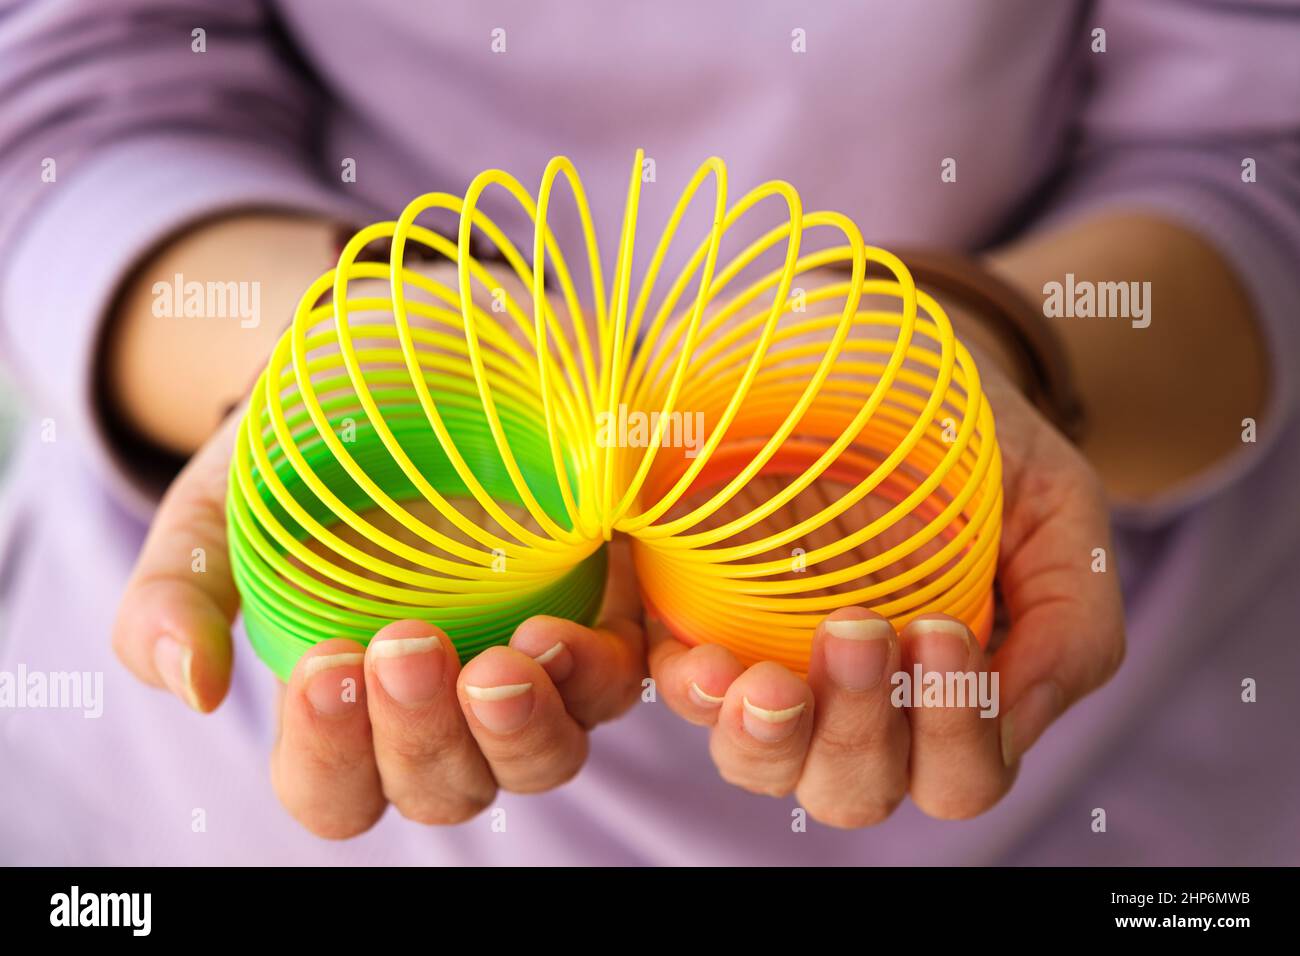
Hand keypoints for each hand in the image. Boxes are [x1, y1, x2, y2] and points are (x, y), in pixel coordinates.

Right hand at [111, 410, 646, 837]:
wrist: (392, 372)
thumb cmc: (295, 464)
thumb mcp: (217, 513)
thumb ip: (178, 595)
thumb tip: (187, 686)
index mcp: (350, 711)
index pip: (337, 791)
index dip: (331, 757)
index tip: (324, 665)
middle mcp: (446, 711)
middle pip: (446, 788)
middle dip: (424, 734)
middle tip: (405, 645)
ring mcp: (528, 673)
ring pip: (543, 756)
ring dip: (521, 728)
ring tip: (500, 664)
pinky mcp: (597, 618)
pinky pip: (616, 678)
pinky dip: (592, 671)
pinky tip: (557, 632)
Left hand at [646, 357, 1125, 826]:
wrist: (891, 354)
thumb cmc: (980, 446)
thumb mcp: (1054, 509)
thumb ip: (1070, 620)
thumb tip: (1013, 718)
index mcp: (946, 692)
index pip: (958, 777)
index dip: (954, 732)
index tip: (941, 629)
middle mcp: (858, 700)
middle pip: (855, 790)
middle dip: (859, 733)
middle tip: (859, 631)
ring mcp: (775, 664)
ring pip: (766, 764)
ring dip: (772, 737)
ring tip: (771, 683)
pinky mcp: (702, 617)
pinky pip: (684, 688)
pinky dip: (694, 689)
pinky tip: (706, 663)